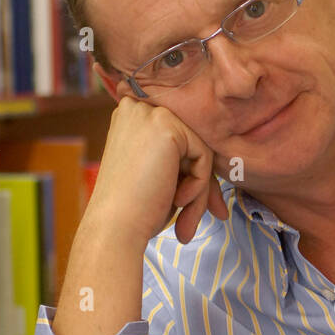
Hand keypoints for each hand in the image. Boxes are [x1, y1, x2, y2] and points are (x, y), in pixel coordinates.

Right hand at [85, 90, 228, 247]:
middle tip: (215, 215)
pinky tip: (177, 200)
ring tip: (187, 222)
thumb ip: (188, 168)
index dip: (194, 176)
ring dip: (201, 190)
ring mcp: (150, 112)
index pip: (180, 142)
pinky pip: (203, 155)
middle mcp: (138, 106)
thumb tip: (220, 188)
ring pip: (200, 150)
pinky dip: (199, 184)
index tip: (200, 209)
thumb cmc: (135, 210)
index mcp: (133, 117)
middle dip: (204, 185)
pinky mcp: (166, 125)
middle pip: (192, 144)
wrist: (114, 228)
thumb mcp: (164, 180)